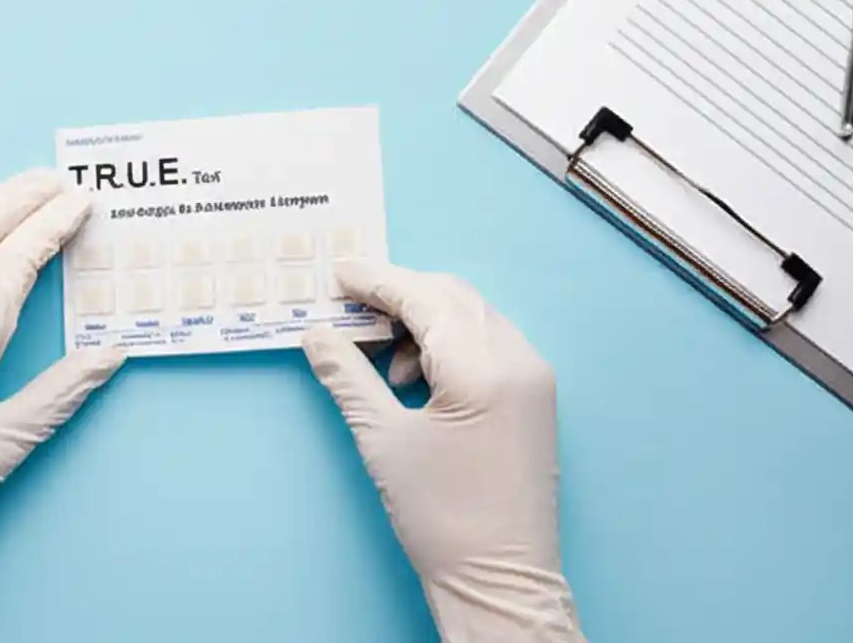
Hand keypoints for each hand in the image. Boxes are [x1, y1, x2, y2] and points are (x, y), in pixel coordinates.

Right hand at [302, 261, 582, 642]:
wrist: (499, 580)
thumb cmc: (442, 518)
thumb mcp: (383, 440)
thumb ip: (349, 377)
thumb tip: (318, 336)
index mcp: (484, 369)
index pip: (425, 298)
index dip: (377, 280)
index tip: (339, 271)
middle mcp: (519, 360)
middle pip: (453, 297)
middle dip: (400, 294)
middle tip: (351, 306)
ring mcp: (533, 377)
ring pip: (472, 318)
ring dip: (424, 321)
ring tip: (385, 361)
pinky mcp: (534, 397)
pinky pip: (489, 344)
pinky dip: (449, 344)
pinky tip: (418, 379)